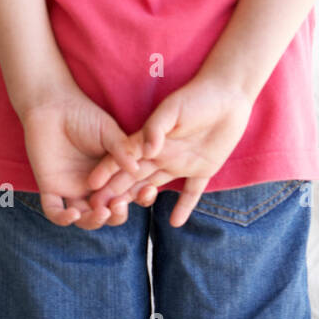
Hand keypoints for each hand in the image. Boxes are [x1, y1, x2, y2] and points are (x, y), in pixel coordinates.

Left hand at [21, 89, 149, 229]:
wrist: (53, 105)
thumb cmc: (83, 115)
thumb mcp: (108, 131)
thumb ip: (122, 149)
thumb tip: (137, 168)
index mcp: (111, 175)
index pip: (128, 194)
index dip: (140, 197)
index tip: (148, 190)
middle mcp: (93, 187)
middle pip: (108, 213)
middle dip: (117, 215)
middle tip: (119, 204)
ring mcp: (71, 189)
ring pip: (84, 218)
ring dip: (94, 221)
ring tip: (102, 211)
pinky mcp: (50, 187)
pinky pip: (55, 212)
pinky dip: (63, 218)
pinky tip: (73, 214)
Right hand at [84, 75, 254, 226]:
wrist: (228, 95)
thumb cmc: (198, 97)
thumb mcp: (173, 109)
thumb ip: (157, 128)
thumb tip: (146, 151)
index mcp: (151, 139)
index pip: (124, 157)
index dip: (107, 169)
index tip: (90, 184)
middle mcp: (162, 153)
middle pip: (134, 175)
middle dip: (115, 190)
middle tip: (97, 208)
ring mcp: (182, 163)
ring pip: (154, 186)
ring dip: (139, 199)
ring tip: (122, 214)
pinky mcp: (203, 169)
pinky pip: (191, 192)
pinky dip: (184, 207)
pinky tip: (176, 223)